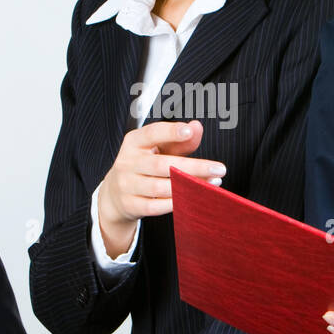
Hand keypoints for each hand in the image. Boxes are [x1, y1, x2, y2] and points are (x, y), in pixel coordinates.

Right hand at [96, 120, 225, 257]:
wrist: (115, 194)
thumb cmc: (143, 166)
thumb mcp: (157, 149)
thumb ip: (178, 140)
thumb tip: (197, 127)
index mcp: (134, 142)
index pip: (152, 133)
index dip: (170, 132)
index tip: (189, 131)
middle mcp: (127, 162)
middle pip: (162, 164)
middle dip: (193, 167)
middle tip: (218, 168)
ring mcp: (127, 185)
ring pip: (160, 187)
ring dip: (188, 186)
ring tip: (212, 183)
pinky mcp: (131, 205)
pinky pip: (156, 206)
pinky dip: (176, 203)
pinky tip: (193, 198)